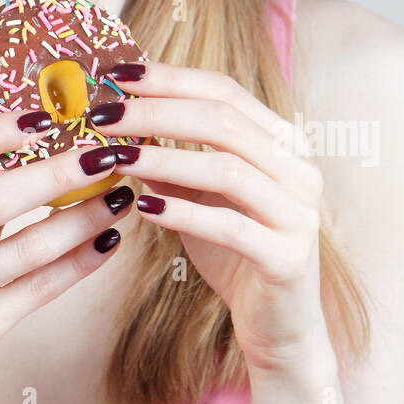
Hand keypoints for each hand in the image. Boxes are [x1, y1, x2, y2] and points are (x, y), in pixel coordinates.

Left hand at [91, 61, 331, 375]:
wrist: (278, 328)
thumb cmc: (235, 253)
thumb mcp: (197, 196)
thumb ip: (169, 157)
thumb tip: (115, 119)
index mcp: (282, 143)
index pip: (223, 90)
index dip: (168, 78)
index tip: (114, 76)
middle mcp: (299, 169)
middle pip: (223, 121)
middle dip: (156, 112)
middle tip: (104, 116)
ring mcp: (300, 213)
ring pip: (228, 169)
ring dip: (164, 159)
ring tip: (116, 157)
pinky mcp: (289, 258)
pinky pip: (232, 227)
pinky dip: (184, 214)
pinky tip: (143, 209)